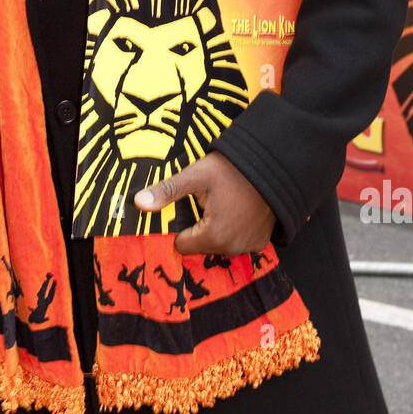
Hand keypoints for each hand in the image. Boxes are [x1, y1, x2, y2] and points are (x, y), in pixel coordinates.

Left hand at [134, 151, 274, 255]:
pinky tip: (236, 211)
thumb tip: (138, 203)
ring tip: (222, 205)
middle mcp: (232, 248)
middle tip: (206, 202)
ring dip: (216, 230)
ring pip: (219, 245)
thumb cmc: (233, 169)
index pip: (182, 245)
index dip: (180, 228)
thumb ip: (167, 191)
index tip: (187, 208)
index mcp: (213, 236)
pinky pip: (237, 243)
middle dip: (198, 228)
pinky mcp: (261, 242)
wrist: (274, 165)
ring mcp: (249, 247)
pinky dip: (234, 231)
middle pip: (201, 246)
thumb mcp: (196, 176)